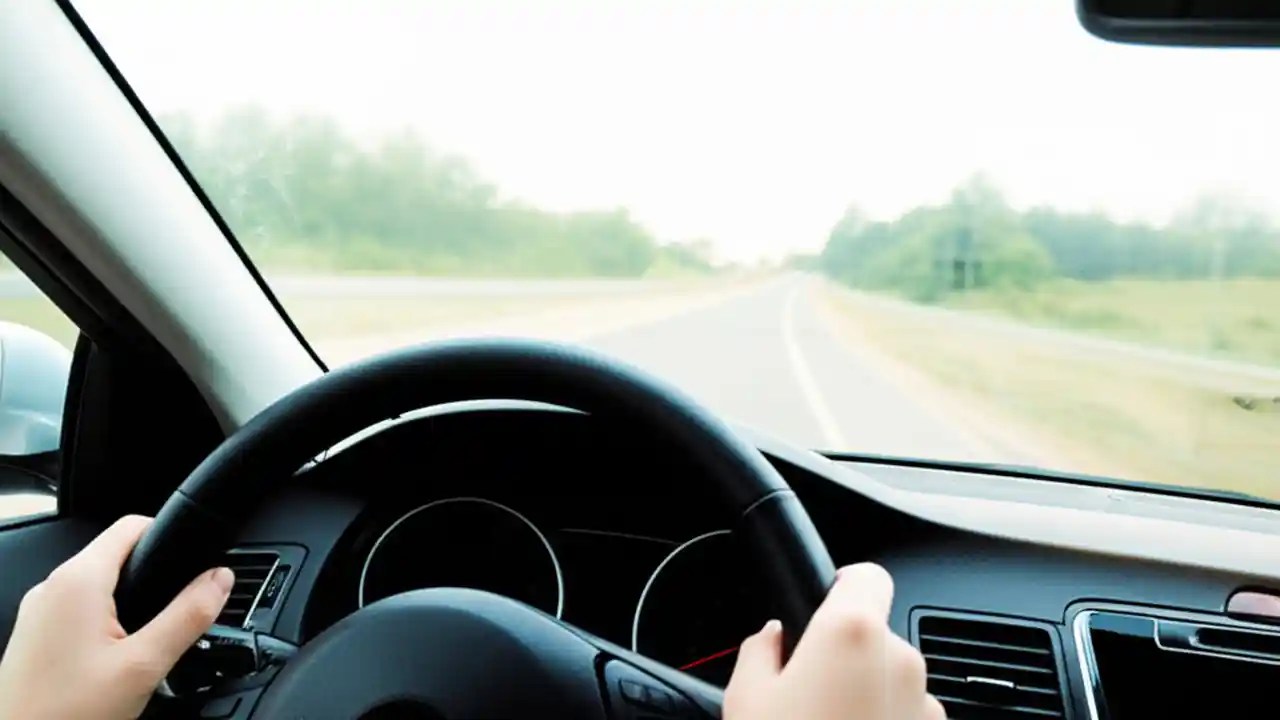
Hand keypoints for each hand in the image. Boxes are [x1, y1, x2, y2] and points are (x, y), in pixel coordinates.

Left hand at [0, 515, 233, 719]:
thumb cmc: (65, 714)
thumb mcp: (144, 665)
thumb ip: (188, 616)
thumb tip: (220, 580)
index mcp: (78, 581)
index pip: (132, 525)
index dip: (169, 535)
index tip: (193, 563)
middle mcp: (52, 588)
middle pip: (117, 556)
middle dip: (153, 578)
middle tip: (173, 620)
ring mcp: (39, 612)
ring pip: (99, 586)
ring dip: (130, 603)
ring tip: (144, 647)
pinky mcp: (35, 635)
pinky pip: (79, 611)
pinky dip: (105, 623)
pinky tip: (114, 661)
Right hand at [724, 563, 943, 719]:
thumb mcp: (746, 698)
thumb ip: (760, 651)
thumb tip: (770, 642)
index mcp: (853, 633)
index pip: (866, 575)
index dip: (841, 585)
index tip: (822, 602)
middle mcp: (901, 662)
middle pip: (873, 634)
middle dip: (843, 653)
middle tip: (803, 691)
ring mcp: (925, 706)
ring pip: (890, 680)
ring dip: (866, 693)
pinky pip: (905, 715)